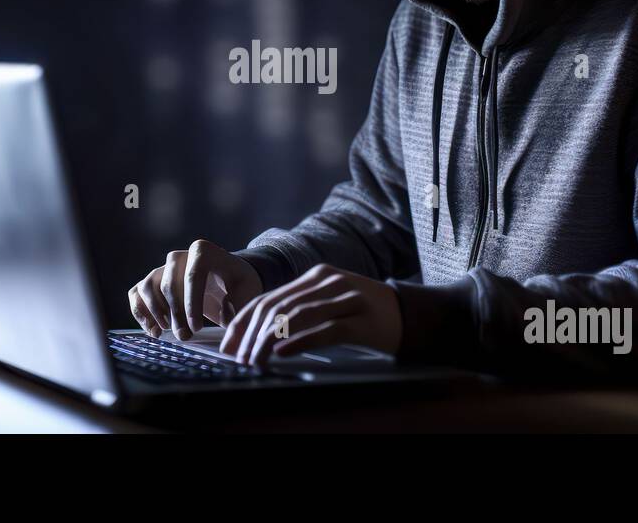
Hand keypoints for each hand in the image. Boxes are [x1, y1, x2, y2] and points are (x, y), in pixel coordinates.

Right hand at [129, 239, 262, 339]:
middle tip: (184, 336)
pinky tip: (153, 330)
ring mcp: (163, 267)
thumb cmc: (237, 283)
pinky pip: (136, 293)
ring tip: (165, 332)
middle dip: (175, 314)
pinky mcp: (153, 281)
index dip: (191, 303)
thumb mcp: (247, 289)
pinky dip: (139, 312)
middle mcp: (179, 256)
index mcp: (203, 251)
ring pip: (148, 286)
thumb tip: (225, 316)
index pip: (192, 275)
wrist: (227, 278)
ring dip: (154, 312)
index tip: (196, 327)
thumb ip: (239, 302)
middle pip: (169, 284)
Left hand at [219, 263, 402, 364]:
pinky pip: (324, 330)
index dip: (243, 322)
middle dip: (251, 335)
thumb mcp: (328, 302)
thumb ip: (298, 309)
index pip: (269, 297)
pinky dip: (299, 341)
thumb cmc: (363, 313)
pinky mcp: (361, 320)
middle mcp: (327, 281)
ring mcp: (345, 298)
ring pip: (295, 317)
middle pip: (277, 307)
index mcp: (315, 276)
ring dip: (269, 341)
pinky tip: (283, 352)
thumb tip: (257, 333)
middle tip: (239, 359)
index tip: (229, 345)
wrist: (409, 313)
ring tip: (255, 361)